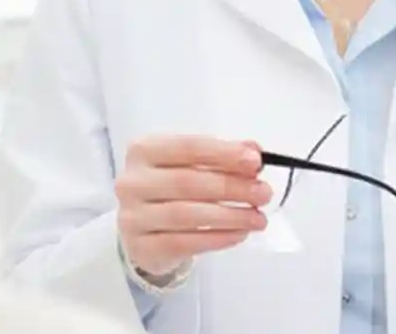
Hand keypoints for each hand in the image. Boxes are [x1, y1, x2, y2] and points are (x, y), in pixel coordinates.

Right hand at [115, 136, 272, 276]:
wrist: (144, 230)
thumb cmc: (170, 189)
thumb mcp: (192, 166)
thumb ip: (221, 156)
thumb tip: (253, 151)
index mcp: (143, 150)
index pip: (187, 147)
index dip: (223, 153)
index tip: (255, 161)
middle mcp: (132, 182)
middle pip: (188, 182)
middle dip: (232, 187)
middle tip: (263, 193)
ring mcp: (132, 217)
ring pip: (187, 215)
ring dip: (230, 216)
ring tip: (258, 218)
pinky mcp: (141, 248)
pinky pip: (185, 243)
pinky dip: (217, 238)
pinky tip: (240, 234)